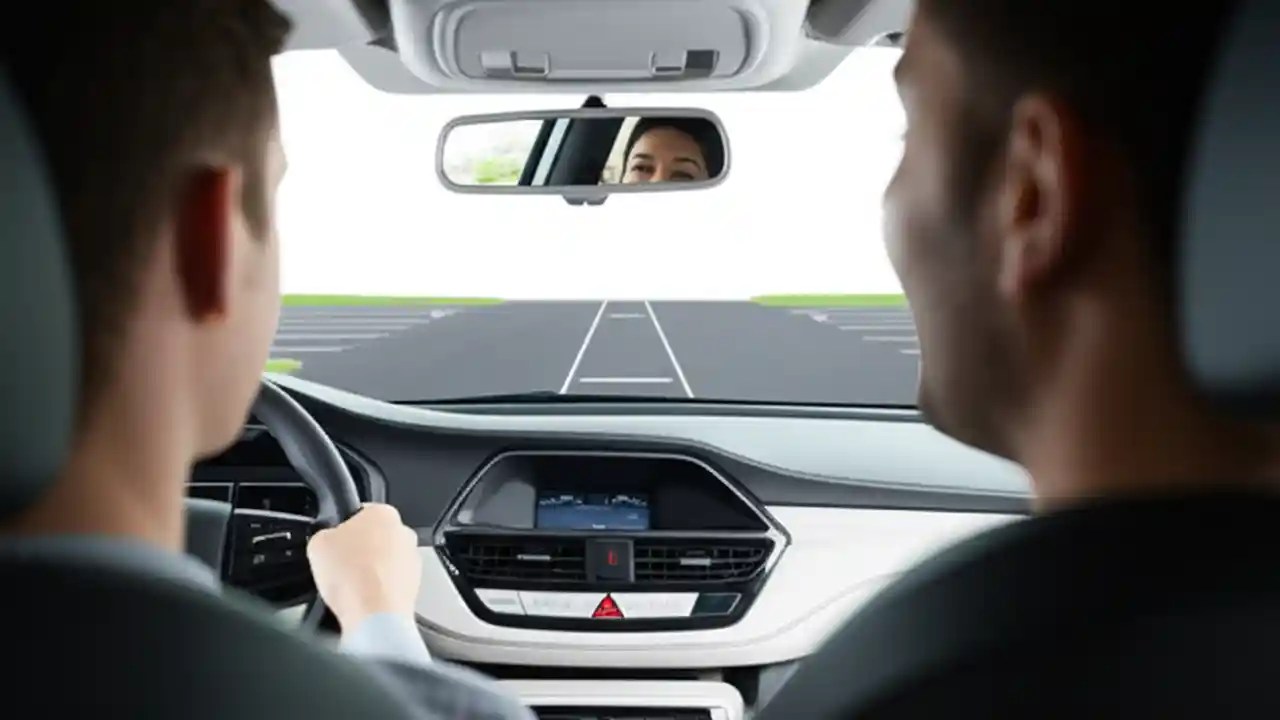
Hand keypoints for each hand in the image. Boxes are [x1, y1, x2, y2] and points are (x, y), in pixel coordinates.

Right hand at [306, 503, 421, 629]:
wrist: (373, 615)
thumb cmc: (353, 577)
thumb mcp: (318, 544)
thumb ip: (324, 534)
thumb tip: (326, 541)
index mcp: (384, 513)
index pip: (359, 512)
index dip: (341, 529)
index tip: (333, 543)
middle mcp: (404, 532)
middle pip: (374, 538)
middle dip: (357, 550)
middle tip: (338, 565)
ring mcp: (413, 559)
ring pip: (384, 560)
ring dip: (369, 570)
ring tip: (349, 586)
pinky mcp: (415, 584)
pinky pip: (390, 582)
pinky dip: (378, 589)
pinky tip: (362, 598)